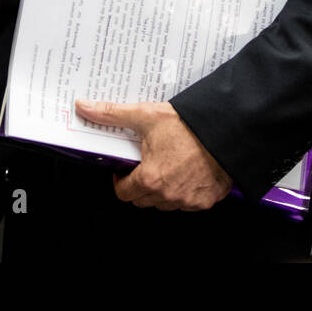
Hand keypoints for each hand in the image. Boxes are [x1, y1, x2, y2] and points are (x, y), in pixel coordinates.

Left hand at [73, 99, 232, 210]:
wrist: (227, 129)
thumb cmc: (190, 125)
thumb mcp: (147, 115)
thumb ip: (112, 113)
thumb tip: (84, 107)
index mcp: (150, 180)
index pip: (123, 193)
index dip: (121, 180)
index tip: (126, 169)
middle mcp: (169, 195)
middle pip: (144, 200)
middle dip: (141, 184)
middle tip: (148, 163)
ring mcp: (189, 201)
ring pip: (166, 203)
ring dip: (163, 190)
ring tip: (169, 165)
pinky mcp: (207, 200)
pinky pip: (189, 203)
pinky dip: (186, 192)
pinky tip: (188, 172)